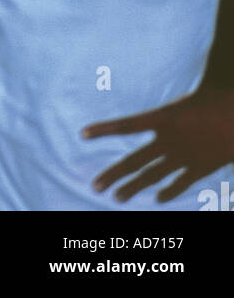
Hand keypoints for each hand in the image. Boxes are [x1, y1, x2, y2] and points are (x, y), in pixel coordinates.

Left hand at [83, 84, 233, 202]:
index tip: (83, 133)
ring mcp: (184, 156)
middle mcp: (170, 139)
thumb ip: (165, 112)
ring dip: (134, 187)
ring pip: (153, 177)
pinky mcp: (201, 167)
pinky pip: (180, 183)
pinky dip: (169, 192)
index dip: (104, 129)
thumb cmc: (213, 97)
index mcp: (164, 117)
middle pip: (134, 161)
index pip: (126, 124)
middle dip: (114, 174)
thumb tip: (150, 108)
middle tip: (95, 186)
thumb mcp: (183, 101)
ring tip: (116, 197)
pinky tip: (157, 199)